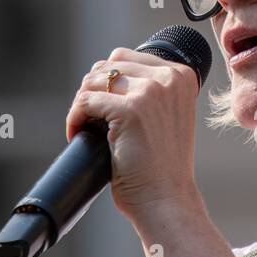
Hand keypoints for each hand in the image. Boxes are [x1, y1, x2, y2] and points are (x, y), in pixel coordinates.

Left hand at [65, 47, 202, 220]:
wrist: (166, 198)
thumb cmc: (162, 165)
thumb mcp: (166, 116)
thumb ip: (149, 90)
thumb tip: (104, 73)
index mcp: (181, 76)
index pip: (127, 57)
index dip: (107, 81)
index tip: (104, 108)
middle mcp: (169, 78)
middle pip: (109, 65)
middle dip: (94, 90)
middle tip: (92, 119)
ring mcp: (151, 92)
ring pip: (94, 80)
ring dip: (82, 104)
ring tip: (85, 128)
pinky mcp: (130, 110)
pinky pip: (85, 101)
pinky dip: (74, 119)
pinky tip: (78, 134)